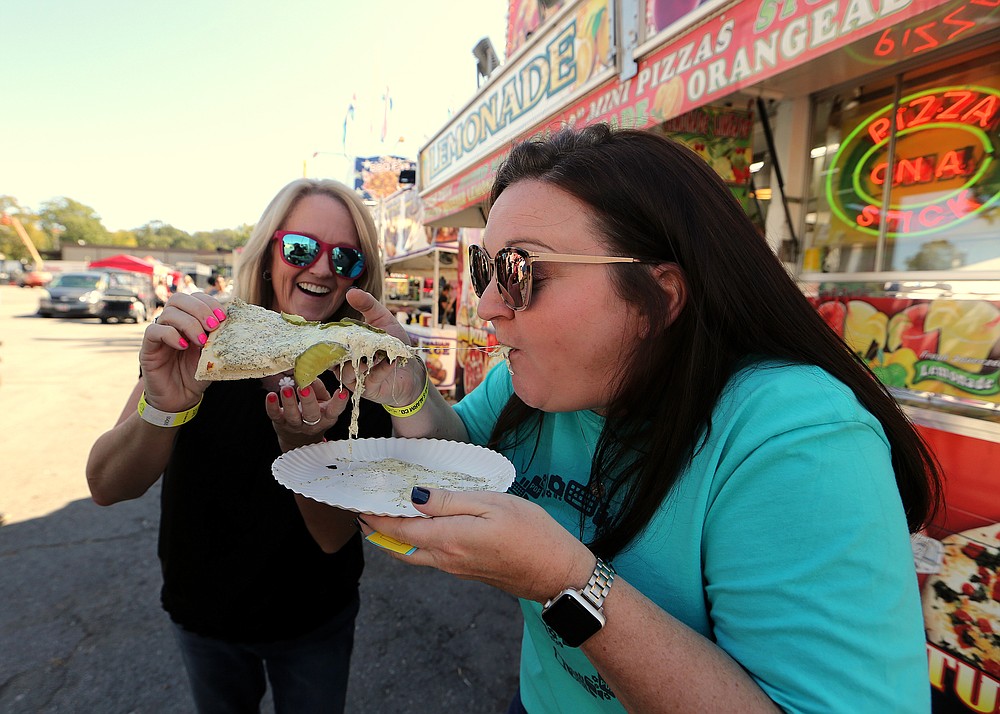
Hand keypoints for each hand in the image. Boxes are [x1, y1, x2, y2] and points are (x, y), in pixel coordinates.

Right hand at [139, 292, 226, 411]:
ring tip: (201, 341)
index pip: (195, 297)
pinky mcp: (148, 348)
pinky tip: (183, 346)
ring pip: (168, 313)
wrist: (181, 398)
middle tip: (213, 326)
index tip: (223, 317)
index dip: (209, 302)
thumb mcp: (212, 354)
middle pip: (179, 299)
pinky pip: (154, 331)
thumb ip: (218, 339)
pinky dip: (170, 335)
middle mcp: (172, 323)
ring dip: (189, 324)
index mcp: (189, 320)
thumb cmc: (197, 375)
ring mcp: (159, 334)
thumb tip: (232, 325)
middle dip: (200, 309)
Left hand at [266, 377, 351, 450]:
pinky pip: (275, 416)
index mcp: (327, 416)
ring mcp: (295, 425)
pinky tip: (271, 396)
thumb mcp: (322, 402)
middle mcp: (312, 423)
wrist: (298, 438)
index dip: (339, 402)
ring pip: (292, 416)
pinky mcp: (280, 423)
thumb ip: (319, 389)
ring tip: (286, 389)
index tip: (342, 392)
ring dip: (289, 402)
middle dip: (308, 400)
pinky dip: (271, 406)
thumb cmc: (314, 413)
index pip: (335, 410)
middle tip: (304, 387)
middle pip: (312, 414)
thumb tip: (312, 376)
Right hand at [342, 288, 426, 407]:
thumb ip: (368, 306)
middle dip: (345, 350)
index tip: (342, 331)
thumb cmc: (394, 344)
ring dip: (363, 361)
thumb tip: (350, 291)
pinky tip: (390, 362)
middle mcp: (344, 362)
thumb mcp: (382, 320)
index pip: (329, 341)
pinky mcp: (365, 389)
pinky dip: (380, 369)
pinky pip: (367, 379)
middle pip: (333, 358)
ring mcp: (354, 377)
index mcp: (345, 345)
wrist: (412, 369)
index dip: (332, 336)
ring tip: (378, 354)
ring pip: (346, 371)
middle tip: (359, 342)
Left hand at [358, 489, 596, 603]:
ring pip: (414, 554)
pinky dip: (415, 541)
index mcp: (449, 539)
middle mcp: (446, 558)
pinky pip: (430, 557)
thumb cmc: (532, 534)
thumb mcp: (493, 505)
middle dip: (378, 530)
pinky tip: (421, 525)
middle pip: (399, 547)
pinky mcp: (468, 571)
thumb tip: (415, 496)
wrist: (558, 574)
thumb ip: (451, 501)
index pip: (399, 528)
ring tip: (386, 514)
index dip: (375, 516)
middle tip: (363, 510)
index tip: (356, 503)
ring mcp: (457, 568)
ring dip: (395, 536)